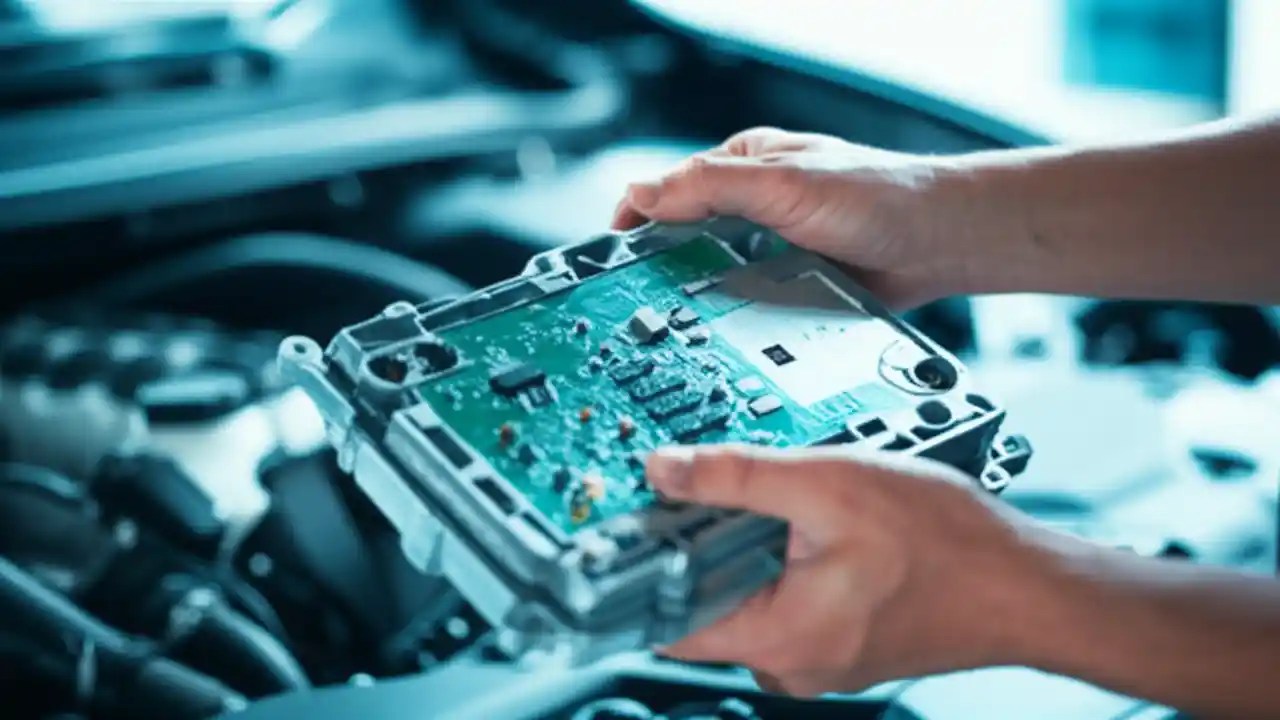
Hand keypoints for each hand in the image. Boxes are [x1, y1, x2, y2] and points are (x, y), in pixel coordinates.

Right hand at [612, 127, 971, 308]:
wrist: (941, 244)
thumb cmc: (878, 197)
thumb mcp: (784, 184)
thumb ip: (712, 186)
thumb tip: (642, 192)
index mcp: (741, 169)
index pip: (667, 193)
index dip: (634, 225)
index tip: (608, 262)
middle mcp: (751, 209)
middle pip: (684, 243)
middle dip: (660, 273)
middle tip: (635, 308)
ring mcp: (769, 251)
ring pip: (714, 281)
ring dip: (698, 303)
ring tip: (674, 333)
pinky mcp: (790, 289)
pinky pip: (749, 308)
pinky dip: (735, 322)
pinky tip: (725, 340)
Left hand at [644, 444, 1047, 696]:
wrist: (1028, 584)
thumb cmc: (948, 545)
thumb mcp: (829, 484)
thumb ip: (736, 477)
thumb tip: (666, 470)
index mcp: (777, 640)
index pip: (665, 623)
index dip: (641, 569)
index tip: (633, 526)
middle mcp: (792, 666)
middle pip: (707, 607)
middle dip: (706, 549)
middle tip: (726, 495)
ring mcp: (821, 661)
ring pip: (753, 602)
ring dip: (754, 553)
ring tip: (792, 508)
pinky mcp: (844, 646)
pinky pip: (791, 607)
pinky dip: (790, 566)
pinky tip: (822, 530)